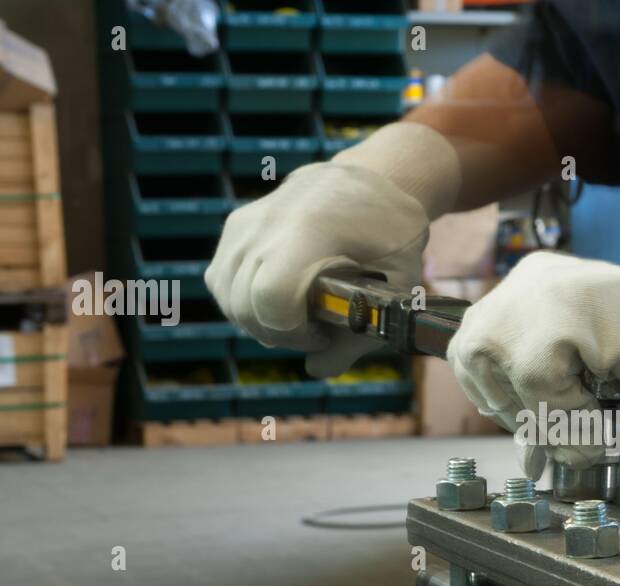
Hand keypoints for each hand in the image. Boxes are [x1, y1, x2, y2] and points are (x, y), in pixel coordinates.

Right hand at [206, 123, 459, 377]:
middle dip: (278, 333)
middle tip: (314, 329)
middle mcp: (268, 224)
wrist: (369, 182)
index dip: (293, 332)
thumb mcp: (398, 287)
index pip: (272, 297)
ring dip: (259, 320)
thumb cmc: (391, 236)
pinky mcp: (234, 228)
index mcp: (311, 232)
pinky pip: (221, 281)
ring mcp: (245, 225)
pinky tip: (278, 300)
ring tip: (299, 313)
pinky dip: (243, 301)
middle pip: (243, 305)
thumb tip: (317, 369)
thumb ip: (360, 337)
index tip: (322, 333)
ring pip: (227, 296)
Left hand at [447, 225, 619, 474]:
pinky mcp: (581, 312)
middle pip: (474, 353)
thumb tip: (524, 453)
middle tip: (564, 434)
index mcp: (532, 288)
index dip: (493, 397)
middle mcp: (535, 279)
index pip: (471, 346)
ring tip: (594, 432)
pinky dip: (571, 415)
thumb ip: (547, 404)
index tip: (533, 428)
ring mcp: (557, 290)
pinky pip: (542, 380)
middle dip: (512, 408)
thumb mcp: (585, 385)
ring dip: (549, 417)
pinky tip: (608, 416)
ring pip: (509, 369)